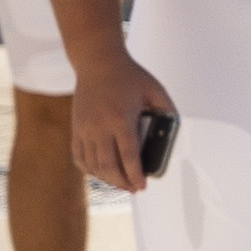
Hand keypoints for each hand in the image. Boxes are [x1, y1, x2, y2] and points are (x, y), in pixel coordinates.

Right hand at [71, 55, 177, 191]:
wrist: (97, 62)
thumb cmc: (128, 75)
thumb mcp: (154, 89)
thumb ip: (167, 109)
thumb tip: (174, 130)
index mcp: (121, 119)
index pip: (128, 156)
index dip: (135, 175)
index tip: (142, 186)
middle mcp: (100, 127)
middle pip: (108, 166)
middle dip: (122, 183)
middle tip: (133, 188)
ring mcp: (85, 129)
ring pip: (93, 166)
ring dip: (107, 179)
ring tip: (121, 182)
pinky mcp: (76, 129)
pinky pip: (80, 158)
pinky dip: (90, 170)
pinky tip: (101, 172)